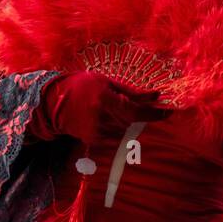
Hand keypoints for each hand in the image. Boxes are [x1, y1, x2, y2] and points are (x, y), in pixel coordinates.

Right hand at [30, 70, 169, 144]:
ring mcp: (96, 131)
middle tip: (143, 107)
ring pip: (124, 129)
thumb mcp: (107, 82)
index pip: (136, 111)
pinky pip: (114, 135)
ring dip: (126, 121)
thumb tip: (156, 95)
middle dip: (140, 115)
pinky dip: (115, 126)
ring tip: (111, 109)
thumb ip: (131, 92)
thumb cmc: (82, 86)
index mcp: (105, 99)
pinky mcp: (93, 139)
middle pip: (132, 121)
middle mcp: (101, 117)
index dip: (154, 114)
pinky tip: (103, 117)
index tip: (169, 112)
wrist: (53, 102)